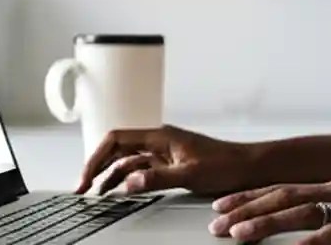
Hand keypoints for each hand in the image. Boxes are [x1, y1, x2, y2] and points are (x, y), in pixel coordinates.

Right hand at [74, 125, 253, 195]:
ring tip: (96, 194)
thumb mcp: (190, 173)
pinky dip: (127, 180)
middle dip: (97, 167)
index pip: (116, 139)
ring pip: (127, 161)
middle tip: (83, 188)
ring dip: (110, 175)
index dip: (96, 157)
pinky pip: (141, 170)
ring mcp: (163, 153)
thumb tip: (130, 182)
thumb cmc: (225, 164)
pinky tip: (120, 191)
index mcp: (160, 136)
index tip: (86, 177)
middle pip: (117, 149)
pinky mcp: (170, 165)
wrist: (247, 167)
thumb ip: (158, 178)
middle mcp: (158, 141)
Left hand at [207, 175, 330, 243]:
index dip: (253, 198)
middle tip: (214, 222)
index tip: (224, 208)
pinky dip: (310, 243)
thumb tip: (320, 230)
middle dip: (247, 208)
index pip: (287, 189)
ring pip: (301, 211)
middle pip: (284, 195)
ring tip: (236, 234)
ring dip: (265, 223)